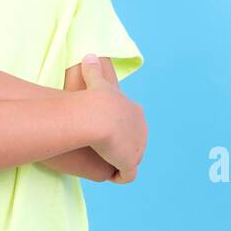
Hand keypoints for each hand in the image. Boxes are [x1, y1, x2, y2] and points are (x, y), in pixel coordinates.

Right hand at [79, 55, 146, 182]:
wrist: (98, 116)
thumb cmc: (95, 98)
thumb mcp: (97, 81)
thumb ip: (93, 70)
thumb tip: (89, 55)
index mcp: (136, 112)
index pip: (131, 124)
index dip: (118, 130)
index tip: (105, 133)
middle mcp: (141, 131)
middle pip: (134, 143)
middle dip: (122, 147)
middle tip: (104, 150)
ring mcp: (137, 149)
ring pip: (131, 160)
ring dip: (120, 162)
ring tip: (106, 163)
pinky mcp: (130, 163)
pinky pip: (127, 175)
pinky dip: (120, 175)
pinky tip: (109, 174)